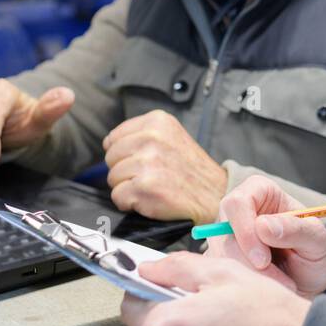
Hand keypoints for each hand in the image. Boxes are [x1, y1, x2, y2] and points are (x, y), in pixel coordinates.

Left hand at [102, 110, 226, 222]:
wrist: (215, 195)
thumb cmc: (192, 170)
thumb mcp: (172, 137)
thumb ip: (142, 136)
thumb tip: (109, 144)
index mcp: (157, 122)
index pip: (114, 137)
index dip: (123, 154)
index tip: (139, 161)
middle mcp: (151, 138)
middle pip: (111, 157)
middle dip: (124, 170)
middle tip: (148, 176)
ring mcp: (147, 162)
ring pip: (113, 178)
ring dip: (128, 187)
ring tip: (152, 187)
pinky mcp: (144, 187)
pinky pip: (118, 197)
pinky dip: (130, 203)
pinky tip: (150, 199)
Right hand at [205, 175, 325, 298]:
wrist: (313, 276)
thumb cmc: (316, 249)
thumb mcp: (316, 239)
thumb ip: (295, 229)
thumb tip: (263, 225)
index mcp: (260, 191)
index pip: (237, 203)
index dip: (245, 231)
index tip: (262, 260)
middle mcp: (238, 211)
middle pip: (224, 234)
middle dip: (247, 262)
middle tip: (276, 281)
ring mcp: (227, 236)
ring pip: (221, 257)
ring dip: (248, 277)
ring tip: (280, 285)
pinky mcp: (223, 259)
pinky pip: (222, 273)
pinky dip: (244, 285)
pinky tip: (266, 290)